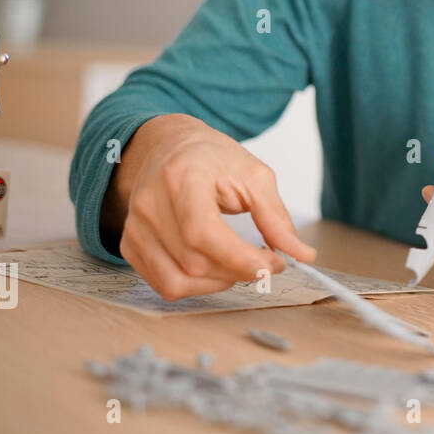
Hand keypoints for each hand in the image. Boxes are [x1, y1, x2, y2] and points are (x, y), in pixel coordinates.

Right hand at [106, 114, 316, 299]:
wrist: (167, 147)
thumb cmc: (212, 159)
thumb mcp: (254, 176)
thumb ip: (276, 217)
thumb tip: (303, 254)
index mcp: (182, 177)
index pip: (201, 232)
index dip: (239, 258)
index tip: (273, 264)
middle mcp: (150, 203)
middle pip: (194, 262)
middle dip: (239, 271)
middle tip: (267, 261)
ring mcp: (136, 227)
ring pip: (178, 281)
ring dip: (220, 282)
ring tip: (240, 263)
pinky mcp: (130, 245)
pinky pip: (164, 284)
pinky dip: (197, 286)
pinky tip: (216, 267)